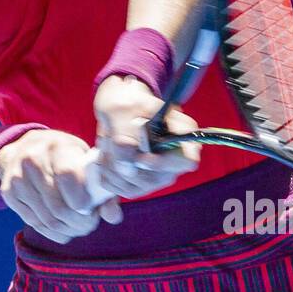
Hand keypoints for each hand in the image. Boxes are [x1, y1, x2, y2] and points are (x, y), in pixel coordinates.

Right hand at [0, 128, 123, 243]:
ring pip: (48, 221)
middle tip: (90, 223)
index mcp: (56, 147)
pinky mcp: (9, 194)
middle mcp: (32, 160)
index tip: (93, 208)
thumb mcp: (85, 161)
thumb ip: (102, 188)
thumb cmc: (64, 155)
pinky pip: (35, 224)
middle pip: (59, 208)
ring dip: (69, 230)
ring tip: (79, 226)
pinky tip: (63, 227)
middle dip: (81, 223)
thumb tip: (113, 217)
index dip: (83, 201)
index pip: (68, 177)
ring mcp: (17, 178)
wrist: (25, 147)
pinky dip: (54, 232)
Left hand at [89, 74, 201, 202]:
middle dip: (126, 162)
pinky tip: (106, 155)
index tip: (141, 158)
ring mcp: (158, 176)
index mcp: (182, 135)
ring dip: (112, 164)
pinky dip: (106, 173)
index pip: (186, 161)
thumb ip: (124, 133)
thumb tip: (128, 166)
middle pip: (154, 178)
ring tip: (109, 142)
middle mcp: (174, 161)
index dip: (164, 164)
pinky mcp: (139, 185)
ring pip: (133, 184)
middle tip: (112, 138)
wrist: (116, 111)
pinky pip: (119, 188)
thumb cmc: (125, 103)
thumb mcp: (121, 109)